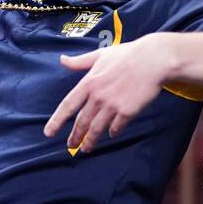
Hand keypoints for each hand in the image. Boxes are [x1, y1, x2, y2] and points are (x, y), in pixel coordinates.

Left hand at [45, 33, 171, 152]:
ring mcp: (112, 105)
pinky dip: (112, 132)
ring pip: (97, 128)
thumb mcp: (100, 54)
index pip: (68, 105)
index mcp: (89, 82)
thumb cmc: (128, 54)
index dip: (57, 121)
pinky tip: (111, 134)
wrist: (153, 60)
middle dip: (75, 137)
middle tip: (70, 146)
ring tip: (87, 148)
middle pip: (82, 122)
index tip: (49, 133)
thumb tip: (62, 60)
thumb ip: (80, 62)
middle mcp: (98, 96)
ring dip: (91, 141)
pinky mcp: (128, 111)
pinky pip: (116, 127)